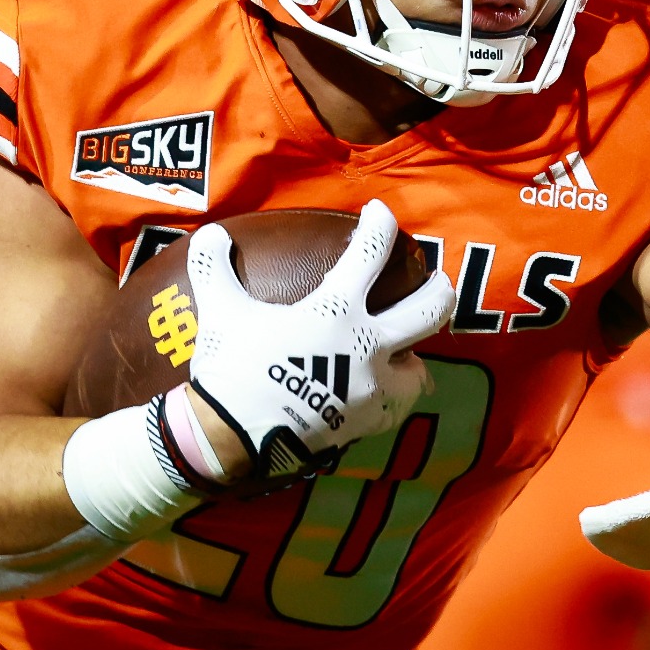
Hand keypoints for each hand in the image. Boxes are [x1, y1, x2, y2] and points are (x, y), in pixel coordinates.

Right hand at [184, 200, 453, 482]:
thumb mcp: (221, 312)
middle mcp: (366, 346)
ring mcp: (370, 388)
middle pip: (427, 310)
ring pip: (418, 369)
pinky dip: (395, 397)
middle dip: (440, 290)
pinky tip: (385, 392)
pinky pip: (396, 408)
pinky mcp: (365, 423)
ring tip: (409, 351)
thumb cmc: (230, 369)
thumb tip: (208, 233)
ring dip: (415, 356)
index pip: (371, 253)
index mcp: (335, 311)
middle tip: (438, 280)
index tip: (380, 212)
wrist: (234, 438)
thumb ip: (215, 268)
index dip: (380, 225)